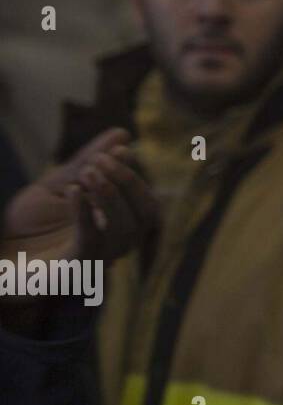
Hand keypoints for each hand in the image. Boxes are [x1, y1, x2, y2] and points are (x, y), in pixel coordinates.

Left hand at [2, 128, 159, 264]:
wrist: (1, 255)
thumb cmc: (29, 226)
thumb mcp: (58, 184)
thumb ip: (88, 162)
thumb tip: (122, 134)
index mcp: (117, 223)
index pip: (145, 199)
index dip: (134, 173)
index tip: (117, 149)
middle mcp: (116, 242)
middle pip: (146, 215)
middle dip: (129, 182)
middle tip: (100, 160)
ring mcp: (98, 258)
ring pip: (125, 229)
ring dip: (110, 196)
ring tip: (87, 173)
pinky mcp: (74, 270)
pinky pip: (91, 243)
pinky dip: (86, 214)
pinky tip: (73, 192)